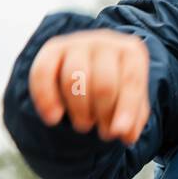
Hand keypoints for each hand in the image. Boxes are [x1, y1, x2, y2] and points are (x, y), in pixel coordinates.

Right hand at [28, 29, 150, 144]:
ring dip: (79, 109)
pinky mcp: (52, 49)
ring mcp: (76, 42)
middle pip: (103, 83)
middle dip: (103, 113)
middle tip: (104, 134)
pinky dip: (46, 99)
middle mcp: (105, 42)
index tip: (118, 133)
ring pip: (73, 78)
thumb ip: (134, 117)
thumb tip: (127, 136)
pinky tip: (53, 119)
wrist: (92, 60)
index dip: (126, 108)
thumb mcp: (131, 98)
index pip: (131, 80)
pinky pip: (43, 73)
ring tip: (85, 126)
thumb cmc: (117, 84)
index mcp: (131, 51)